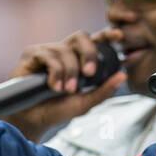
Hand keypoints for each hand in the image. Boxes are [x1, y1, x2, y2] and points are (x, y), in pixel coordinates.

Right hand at [2, 28, 127, 140]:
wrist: (34, 120)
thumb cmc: (57, 110)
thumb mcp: (85, 103)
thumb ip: (104, 90)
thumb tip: (122, 76)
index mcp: (78, 60)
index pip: (94, 42)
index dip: (105, 36)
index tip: (118, 36)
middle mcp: (64, 52)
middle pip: (81, 37)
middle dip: (89, 53)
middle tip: (90, 73)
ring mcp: (48, 51)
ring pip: (65, 50)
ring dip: (69, 72)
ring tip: (66, 90)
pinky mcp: (32, 55)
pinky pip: (49, 56)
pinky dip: (55, 72)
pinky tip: (53, 86)